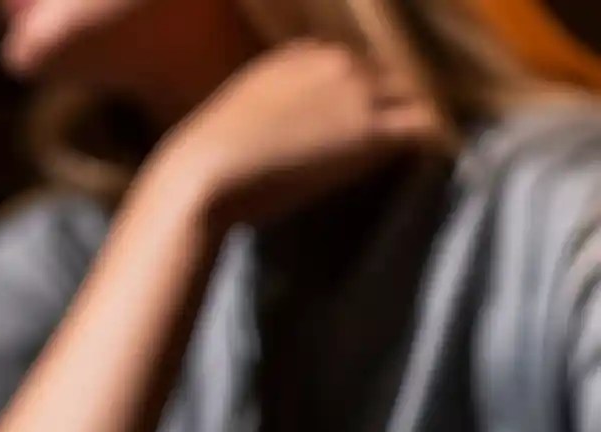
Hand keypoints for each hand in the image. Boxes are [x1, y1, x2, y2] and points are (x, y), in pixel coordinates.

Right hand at [148, 40, 448, 228]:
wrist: (205, 172)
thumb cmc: (205, 157)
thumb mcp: (238, 111)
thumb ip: (269, 105)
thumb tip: (279, 133)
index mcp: (298, 53)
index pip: (348, 63)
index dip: (357, 94)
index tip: (358, 120)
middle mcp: (333, 60)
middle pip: (387, 75)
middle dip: (392, 104)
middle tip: (397, 136)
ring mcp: (356, 92)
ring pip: (411, 96)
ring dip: (414, 119)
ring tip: (421, 146)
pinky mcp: (369, 129)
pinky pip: (422, 125)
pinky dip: (430, 138)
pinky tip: (431, 156)